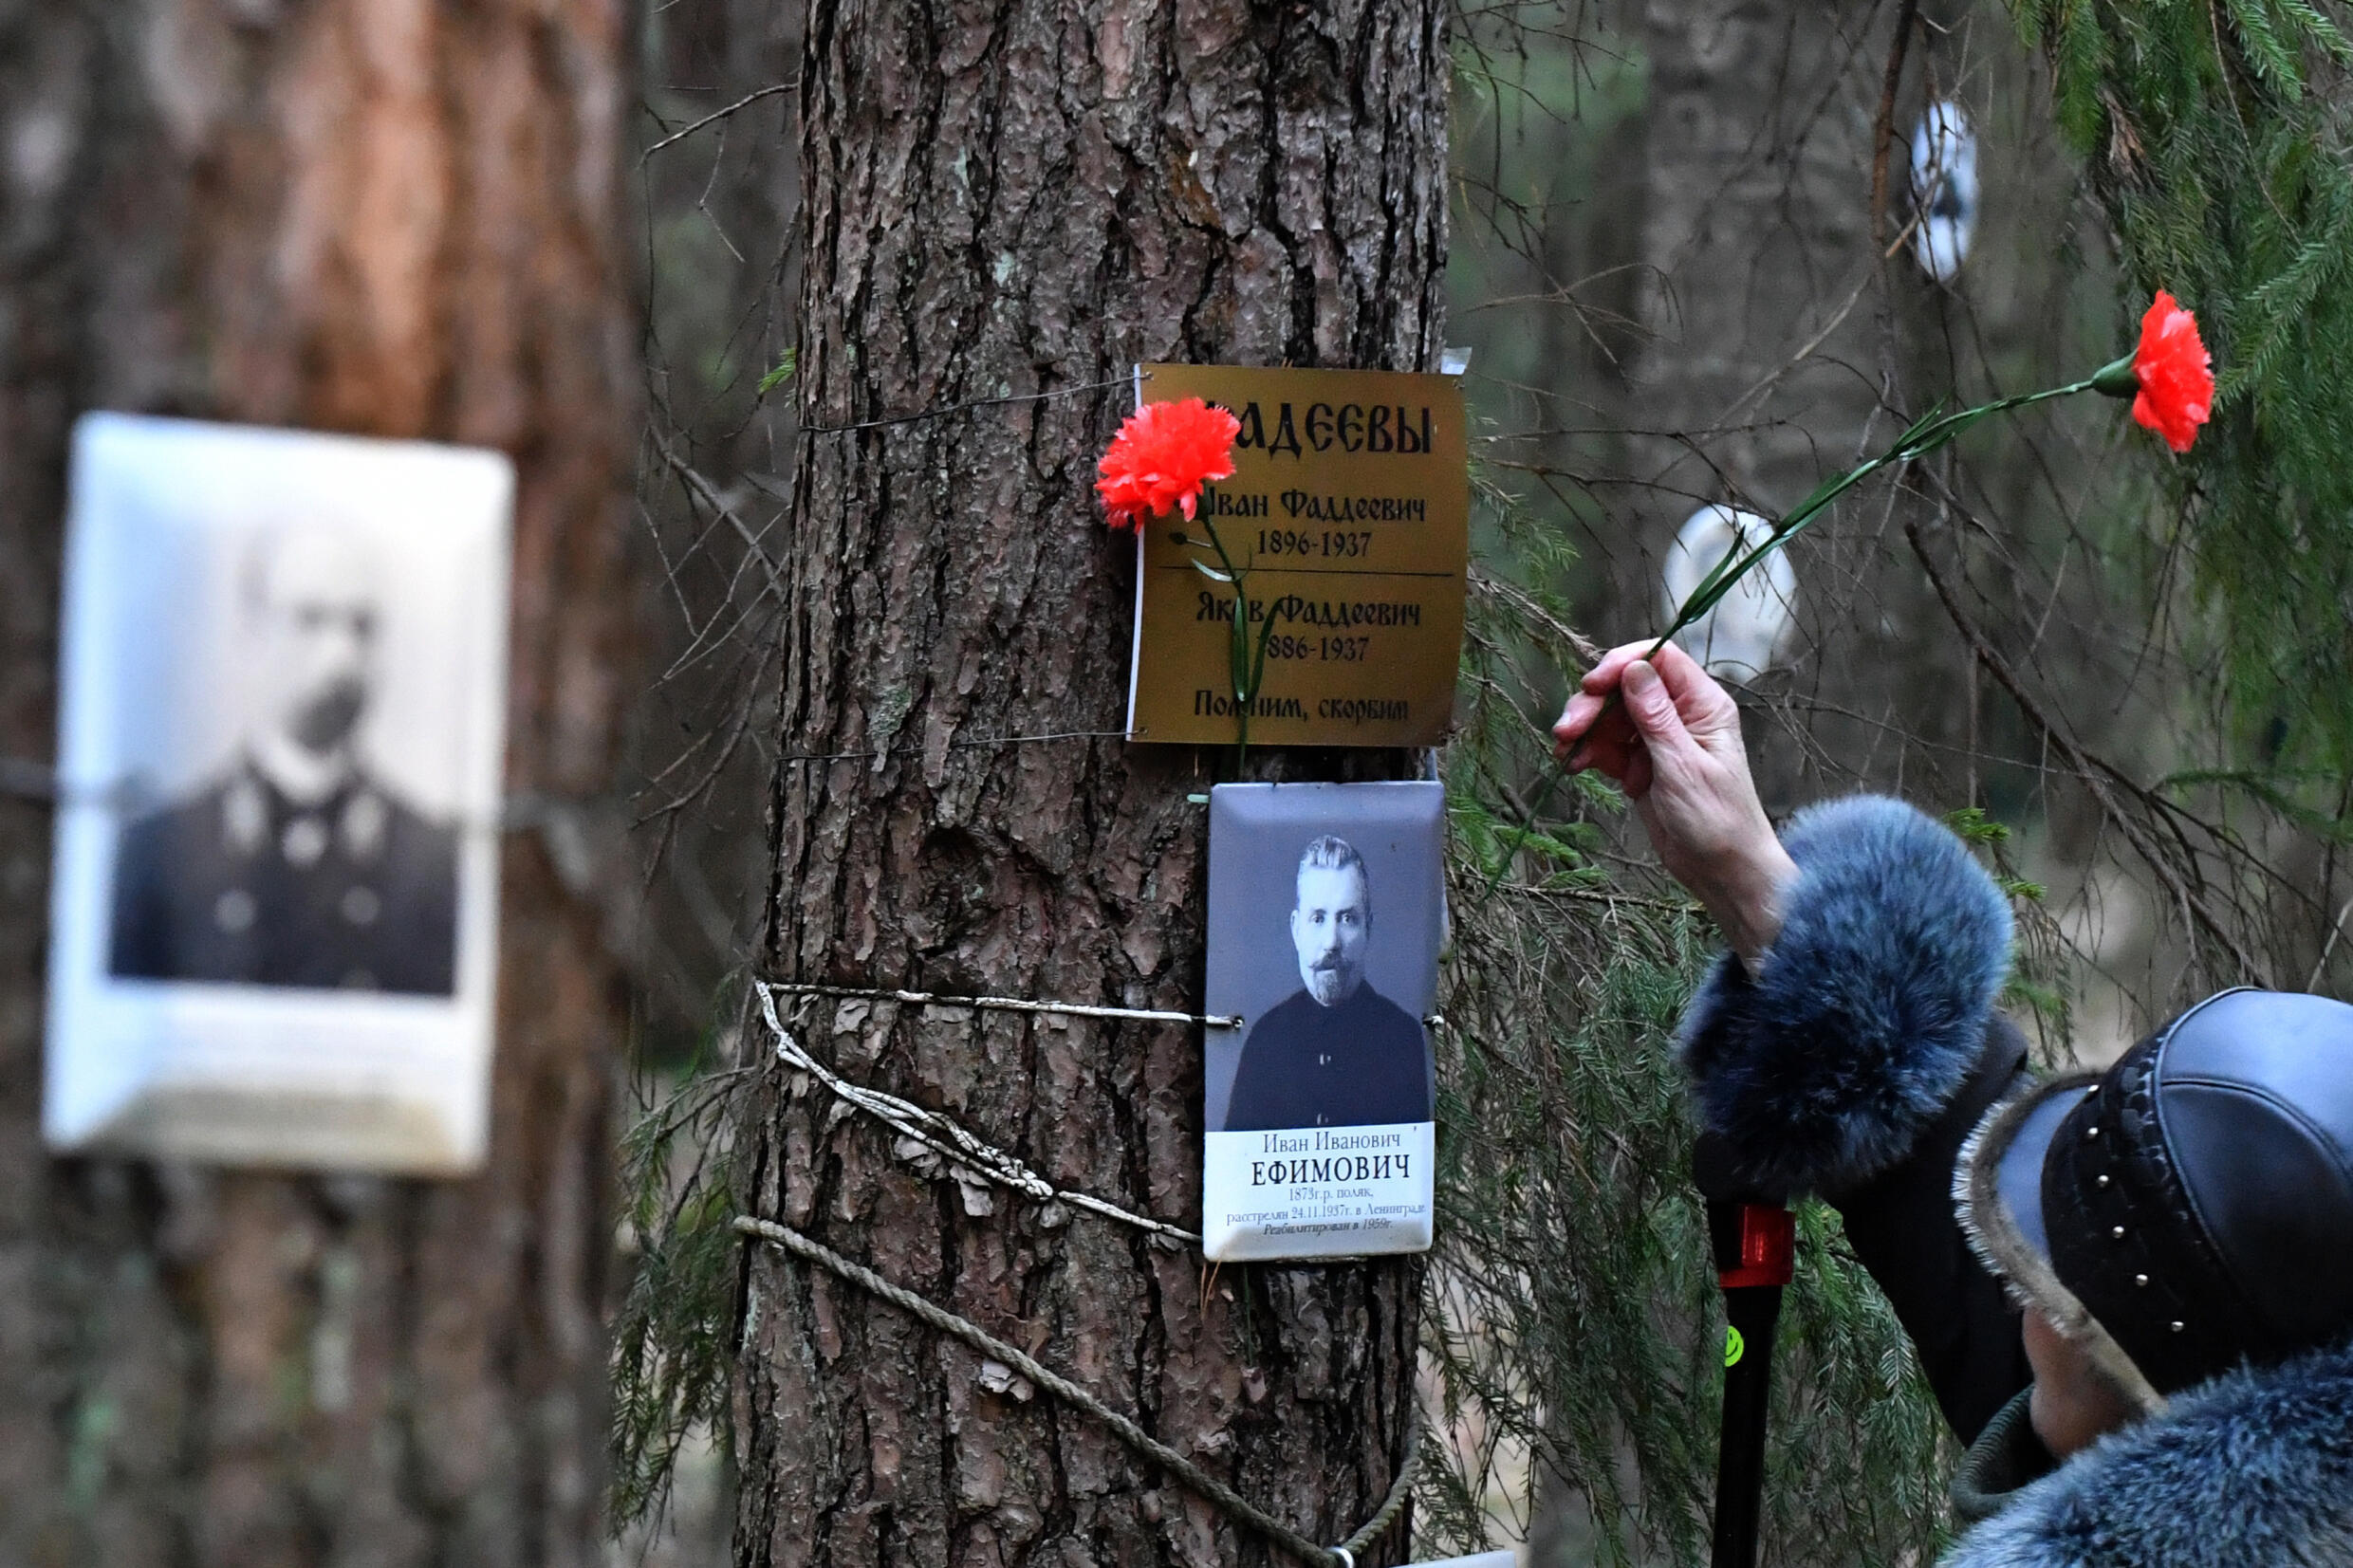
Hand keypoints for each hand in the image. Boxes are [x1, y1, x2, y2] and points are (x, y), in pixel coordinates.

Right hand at [1552, 640, 1796, 966]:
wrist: (1723, 871)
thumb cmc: (1718, 820)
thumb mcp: (1683, 766)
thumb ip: (1656, 717)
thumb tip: (1634, 668)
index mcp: (1703, 705)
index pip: (1659, 660)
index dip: (1621, 664)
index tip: (1592, 685)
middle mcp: (1680, 715)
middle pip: (1625, 687)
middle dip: (1593, 705)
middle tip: (1566, 730)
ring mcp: (1657, 740)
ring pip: (1610, 716)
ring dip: (1584, 730)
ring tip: (1564, 752)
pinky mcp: (1640, 765)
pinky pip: (1606, 746)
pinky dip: (1587, 752)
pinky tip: (1574, 765)